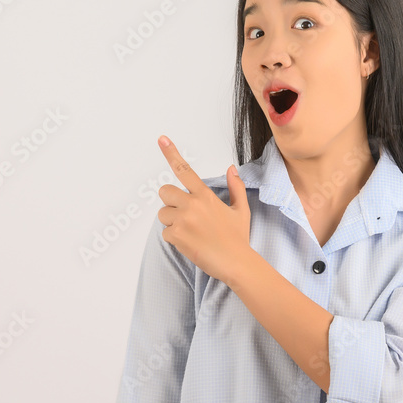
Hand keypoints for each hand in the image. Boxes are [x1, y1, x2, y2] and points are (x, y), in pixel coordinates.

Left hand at [156, 135, 250, 283]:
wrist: (237, 263)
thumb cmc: (238, 238)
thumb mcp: (241, 209)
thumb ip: (235, 187)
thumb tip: (231, 168)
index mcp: (205, 195)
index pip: (184, 170)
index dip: (171, 153)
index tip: (161, 139)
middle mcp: (192, 204)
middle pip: (164, 192)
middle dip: (170, 202)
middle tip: (184, 214)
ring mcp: (183, 220)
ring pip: (163, 214)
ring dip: (172, 222)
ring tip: (192, 232)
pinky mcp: (177, 236)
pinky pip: (165, 233)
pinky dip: (174, 239)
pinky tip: (190, 243)